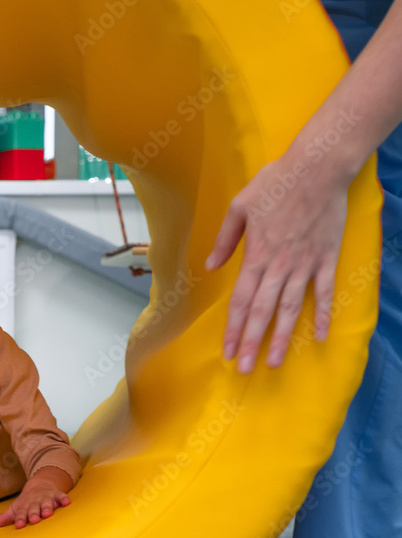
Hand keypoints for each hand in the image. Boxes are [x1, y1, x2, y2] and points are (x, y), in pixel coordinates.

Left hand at [0, 467, 72, 528]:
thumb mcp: (15, 509)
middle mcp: (35, 502)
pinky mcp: (56, 495)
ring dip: (47, 507)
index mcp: (24, 507)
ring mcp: (46, 498)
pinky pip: (61, 497)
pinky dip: (63, 499)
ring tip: (48, 514)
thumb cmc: (26, 502)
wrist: (39, 484)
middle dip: (33, 514)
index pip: (21, 514)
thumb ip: (4, 518)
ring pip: (46, 503)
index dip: (20, 519)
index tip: (19, 525)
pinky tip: (67, 502)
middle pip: (34, 508)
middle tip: (34, 520)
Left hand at [205, 151, 349, 374]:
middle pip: (263, 312)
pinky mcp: (327, 259)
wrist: (318, 168)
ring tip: (273, 363)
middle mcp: (280, 265)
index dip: (234, 328)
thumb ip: (225, 240)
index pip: (241, 301)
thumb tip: (211, 266)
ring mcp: (305, 264)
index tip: (228, 350)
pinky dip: (322, 315)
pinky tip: (319, 337)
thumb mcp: (239, 206)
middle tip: (244, 369)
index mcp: (256, 255)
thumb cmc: (275, 183)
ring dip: (282, 337)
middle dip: (252, 343)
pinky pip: (325, 293)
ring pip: (291, 309)